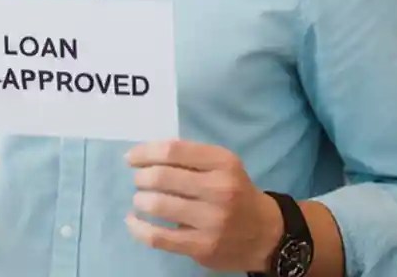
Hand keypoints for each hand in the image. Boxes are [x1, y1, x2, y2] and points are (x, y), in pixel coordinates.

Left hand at [125, 140, 282, 272]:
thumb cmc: (235, 192)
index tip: (130, 158)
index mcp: (223, 163)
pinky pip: (158, 237)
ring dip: (140, 200)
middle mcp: (220, 189)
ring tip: (140, 199)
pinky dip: (138, 228)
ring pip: (157, 205)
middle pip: (162, 177)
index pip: (173, 151)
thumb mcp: (222, 166)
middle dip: (141, 177)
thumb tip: (144, 154)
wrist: (266, 234)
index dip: (145, 152)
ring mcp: (212, 221)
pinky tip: (133, 221)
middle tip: (139, 180)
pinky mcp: (202, 246)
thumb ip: (190, 157)